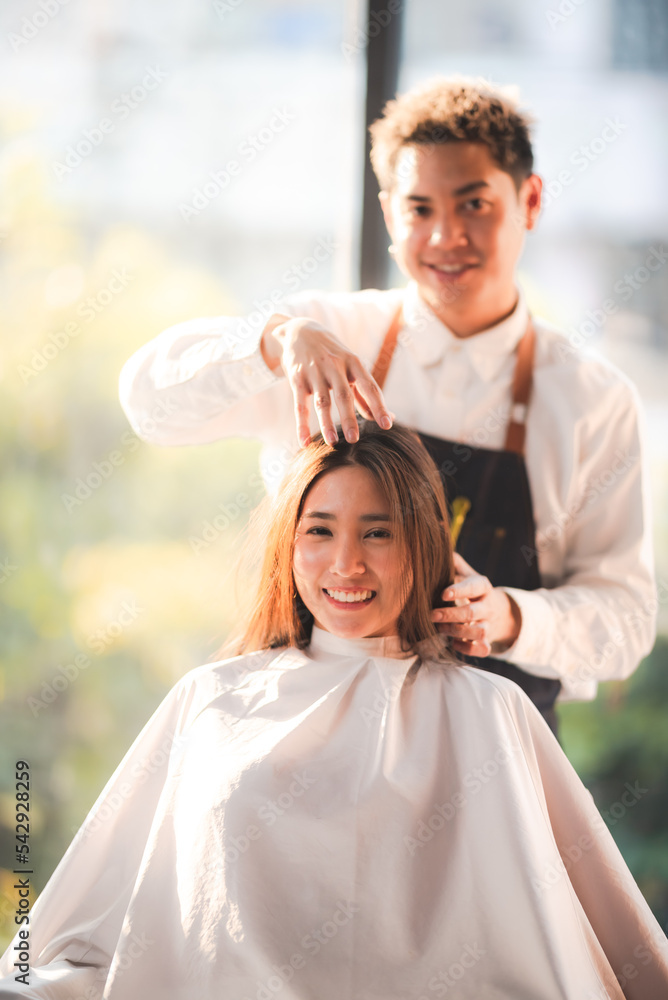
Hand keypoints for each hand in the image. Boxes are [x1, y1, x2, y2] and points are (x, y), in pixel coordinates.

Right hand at [260, 314, 392, 446]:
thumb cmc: (333, 355)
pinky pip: (300, 405)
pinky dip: (302, 425)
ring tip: (333, 442)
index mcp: (353, 363)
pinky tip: (304, 442)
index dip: (379, 406)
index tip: (387, 425)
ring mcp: (315, 372)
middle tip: (354, 439)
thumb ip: (366, 395)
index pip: (369, 386)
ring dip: (326, 423)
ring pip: (322, 401)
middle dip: (349, 417)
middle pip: (344, 395)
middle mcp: (335, 366)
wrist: (300, 331)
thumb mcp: (351, 368)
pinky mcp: (297, 379)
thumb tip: (390, 418)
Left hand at [431, 553, 521, 656]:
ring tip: (439, 629)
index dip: (459, 591)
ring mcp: (488, 624)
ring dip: (457, 631)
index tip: (443, 594)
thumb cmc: (471, 588)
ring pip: (478, 632)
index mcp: (482, 586)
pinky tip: (453, 644)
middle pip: (472, 612)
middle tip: (431, 615)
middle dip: (450, 615)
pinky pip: (482, 649)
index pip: (473, 587)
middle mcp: (487, 606)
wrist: (495, 609)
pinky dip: (468, 649)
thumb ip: (453, 562)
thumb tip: (436, 548)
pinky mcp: (487, 641)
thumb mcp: (466, 573)